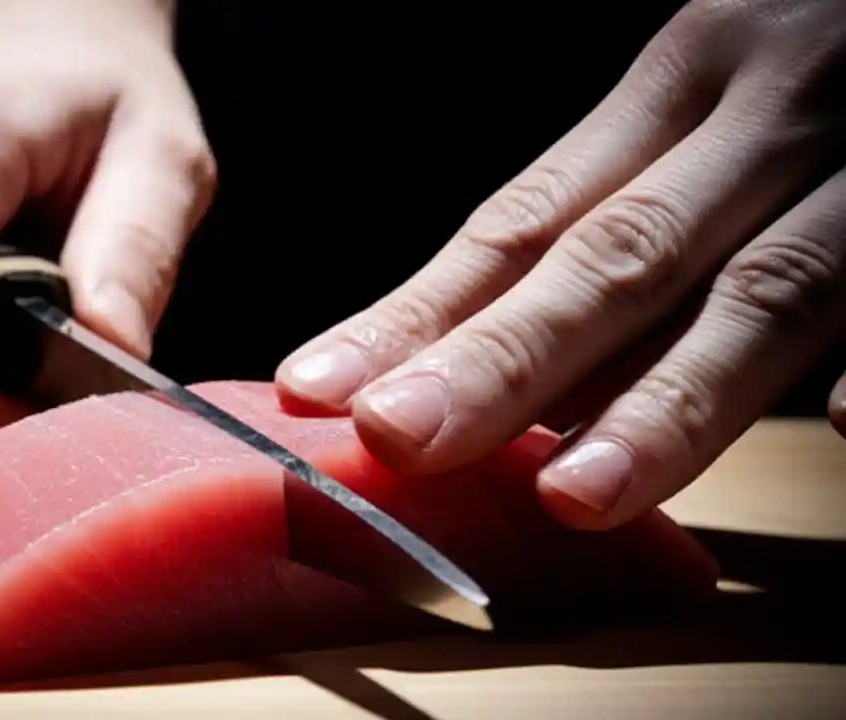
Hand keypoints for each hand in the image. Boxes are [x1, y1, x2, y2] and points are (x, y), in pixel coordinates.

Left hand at [276, 0, 845, 529]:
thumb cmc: (813, 72)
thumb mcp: (701, 113)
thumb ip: (617, 230)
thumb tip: (512, 384)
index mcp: (681, 84)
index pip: (523, 222)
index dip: (420, 313)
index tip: (322, 389)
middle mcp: (767, 115)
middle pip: (616, 258)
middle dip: (506, 363)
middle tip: (402, 440)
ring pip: (767, 293)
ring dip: (670, 403)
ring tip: (577, 496)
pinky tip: (844, 426)